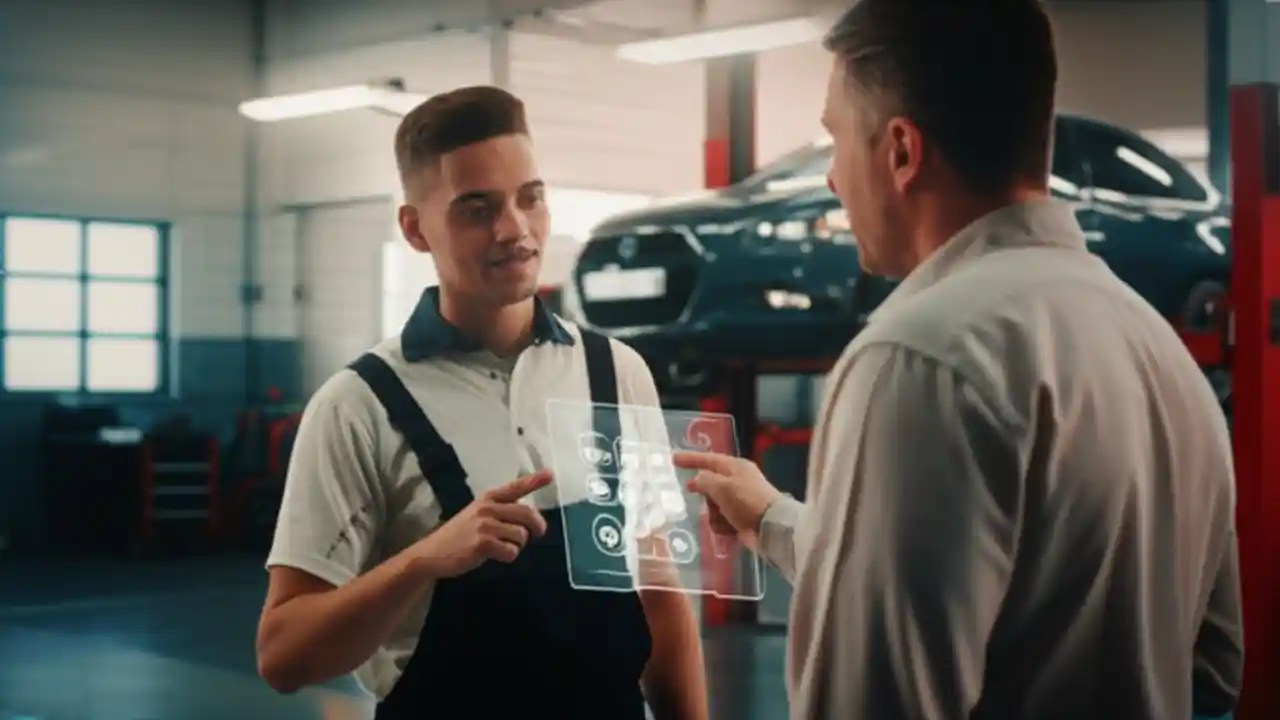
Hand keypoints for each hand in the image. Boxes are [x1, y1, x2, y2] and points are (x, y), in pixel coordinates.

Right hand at [413, 470, 552, 577]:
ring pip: (521, 535)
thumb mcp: (476, 515)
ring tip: (502, 547)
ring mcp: (485, 524)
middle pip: (526, 513)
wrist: (432, 554)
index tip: (550, 474)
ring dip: (518, 545)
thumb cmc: (458, 536)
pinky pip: (511, 551)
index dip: (534, 481)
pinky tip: (494, 556)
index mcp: (487, 498)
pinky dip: (508, 556)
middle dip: (537, 526)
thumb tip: (529, 517)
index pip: (515, 487)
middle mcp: (487, 508)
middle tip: (538, 534)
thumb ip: (500, 512)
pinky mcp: (483, 543)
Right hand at [672, 452, 781, 552]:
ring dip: (714, 515)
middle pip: (709, 486)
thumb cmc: (747, 501)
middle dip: (707, 498)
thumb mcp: (722, 487)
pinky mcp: (740, 518)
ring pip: (712, 506)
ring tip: (724, 520)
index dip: (690, 459)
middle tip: (711, 504)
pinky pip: (720, 520)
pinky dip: (722, 526)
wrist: (771, 528)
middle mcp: (737, 481)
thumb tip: (696, 480)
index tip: (673, 459)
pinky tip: (730, 530)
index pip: (708, 459)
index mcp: (735, 467)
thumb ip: (705, 481)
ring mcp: (739, 501)